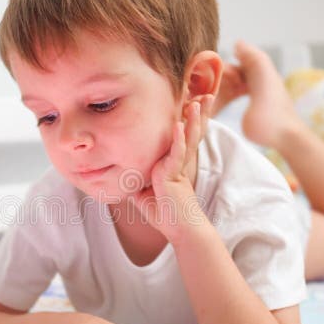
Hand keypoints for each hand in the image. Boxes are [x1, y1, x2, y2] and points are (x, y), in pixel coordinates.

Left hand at [130, 94, 213, 241]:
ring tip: (197, 101)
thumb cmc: (164, 212)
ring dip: (192, 119)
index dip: (190, 118)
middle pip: (192, 132)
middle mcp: (180, 161)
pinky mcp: (176, 176)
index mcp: (176, 162)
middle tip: (206, 94)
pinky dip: (179, 140)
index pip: (185, 135)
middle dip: (199, 113)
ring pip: (188, 138)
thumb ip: (135, 176)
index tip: (193, 100)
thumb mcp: (143, 190)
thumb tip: (117, 169)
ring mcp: (179, 167)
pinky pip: (177, 154)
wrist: (179, 229)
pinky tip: (179, 126)